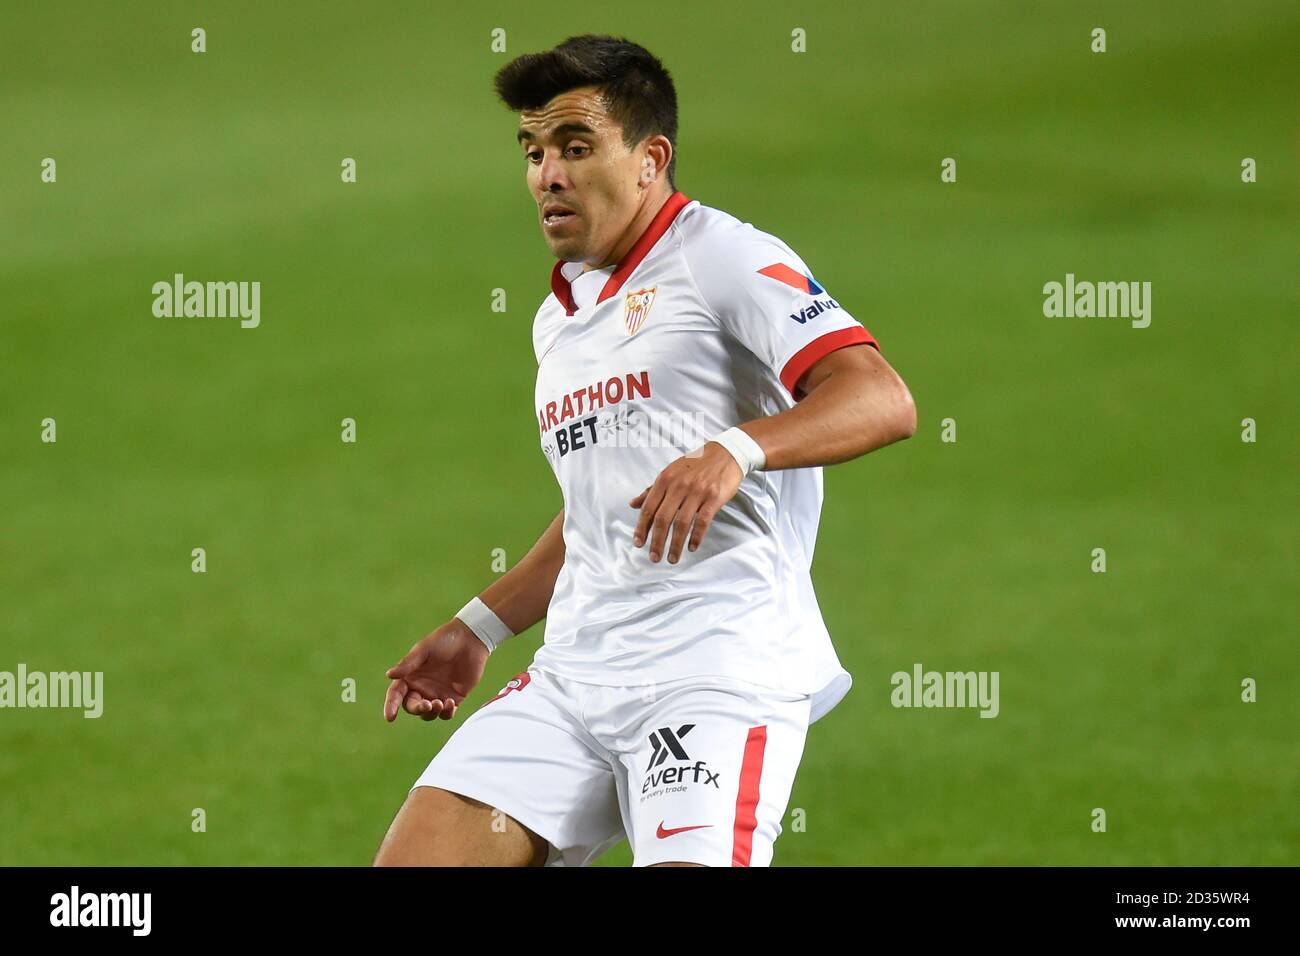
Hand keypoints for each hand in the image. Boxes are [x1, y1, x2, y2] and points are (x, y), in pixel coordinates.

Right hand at [383, 620, 488, 721]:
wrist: (470, 639)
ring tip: (439, 703)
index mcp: (410, 676)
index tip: (390, 717)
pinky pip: (447, 713)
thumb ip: (408, 664)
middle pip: (413, 707)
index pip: (396, 694)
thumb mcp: (423, 650)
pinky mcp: (454, 698)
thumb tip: (389, 675)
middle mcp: (422, 688)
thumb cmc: (444, 640)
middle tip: (426, 705)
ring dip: (431, 713)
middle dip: (417, 709)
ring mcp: (437, 694)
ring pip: (429, 714)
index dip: (391, 706)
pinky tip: (450, 703)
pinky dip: (446, 713)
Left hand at [629, 441, 743, 563]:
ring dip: (675, 544)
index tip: (638, 543)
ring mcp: (697, 491)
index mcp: (665, 479)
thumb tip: (633, 504)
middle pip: (662, 519)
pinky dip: (696, 537)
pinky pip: (702, 521)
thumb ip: (652, 490)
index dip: (641, 528)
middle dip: (657, 541)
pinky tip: (691, 547)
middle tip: (654, 558)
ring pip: (681, 523)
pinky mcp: (714, 497)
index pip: (649, 508)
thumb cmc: (696, 464)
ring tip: (672, 559)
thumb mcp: (670, 472)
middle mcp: (678, 485)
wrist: (726, 453)